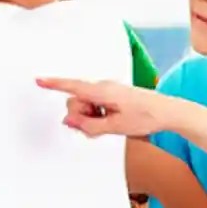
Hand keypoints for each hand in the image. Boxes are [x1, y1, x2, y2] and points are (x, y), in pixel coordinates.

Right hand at [36, 77, 177, 137]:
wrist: (168, 111)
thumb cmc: (146, 116)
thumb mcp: (115, 127)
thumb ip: (89, 125)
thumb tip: (69, 121)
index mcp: (102, 91)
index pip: (72, 86)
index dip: (54, 84)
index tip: (39, 80)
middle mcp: (103, 87)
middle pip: (76, 101)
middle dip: (80, 116)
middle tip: (98, 127)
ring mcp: (108, 91)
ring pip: (85, 105)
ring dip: (90, 118)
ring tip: (110, 124)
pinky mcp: (112, 96)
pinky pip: (95, 105)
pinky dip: (97, 115)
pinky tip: (112, 121)